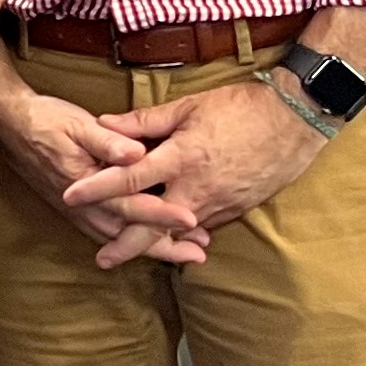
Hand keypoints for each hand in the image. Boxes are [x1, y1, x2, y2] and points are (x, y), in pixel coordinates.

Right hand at [0, 74, 201, 267]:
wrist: (9, 124)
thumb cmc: (45, 119)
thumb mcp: (78, 123)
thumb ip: (109, 141)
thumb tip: (138, 154)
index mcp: (86, 184)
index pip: (130, 205)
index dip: (162, 214)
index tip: (192, 220)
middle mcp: (82, 205)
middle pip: (128, 233)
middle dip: (164, 245)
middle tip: (198, 253)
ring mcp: (76, 210)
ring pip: (117, 238)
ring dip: (150, 246)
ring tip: (183, 253)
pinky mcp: (74, 208)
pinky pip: (105, 232)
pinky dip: (129, 240)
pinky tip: (145, 241)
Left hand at [66, 79, 328, 262]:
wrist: (296, 118)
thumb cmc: (241, 106)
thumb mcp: (189, 106)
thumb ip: (144, 120)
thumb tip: (105, 123)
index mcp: (180, 157)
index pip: (129, 178)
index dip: (97, 189)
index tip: (69, 197)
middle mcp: (197, 187)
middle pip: (153, 225)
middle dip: (125, 245)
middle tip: (102, 258)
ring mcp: (219, 202)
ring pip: (179, 231)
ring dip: (155, 244)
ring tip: (129, 254)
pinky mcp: (236, 209)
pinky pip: (203, 226)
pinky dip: (184, 235)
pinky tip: (171, 242)